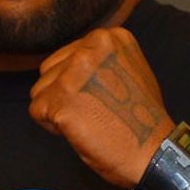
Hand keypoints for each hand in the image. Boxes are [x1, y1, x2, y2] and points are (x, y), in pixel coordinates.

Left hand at [29, 27, 170, 187]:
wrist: (152, 152)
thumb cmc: (141, 119)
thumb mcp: (129, 70)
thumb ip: (100, 59)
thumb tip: (70, 61)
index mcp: (108, 38)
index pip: (68, 56)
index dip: (78, 83)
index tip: (102, 98)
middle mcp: (90, 47)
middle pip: (50, 71)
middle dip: (63, 95)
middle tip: (93, 113)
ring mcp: (74, 72)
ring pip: (40, 90)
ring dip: (57, 110)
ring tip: (88, 120)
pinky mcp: (60, 99)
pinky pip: (36, 110)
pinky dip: (52, 126)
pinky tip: (79, 130)